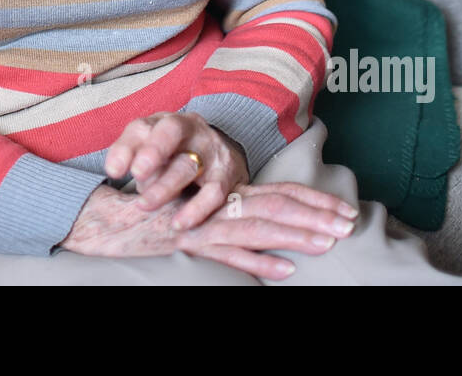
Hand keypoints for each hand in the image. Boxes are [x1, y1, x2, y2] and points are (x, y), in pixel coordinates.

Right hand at [59, 181, 359, 279]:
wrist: (112, 218)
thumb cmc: (161, 213)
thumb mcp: (203, 209)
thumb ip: (235, 211)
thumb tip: (276, 221)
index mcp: (229, 194)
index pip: (279, 192)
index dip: (314, 199)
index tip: (346, 208)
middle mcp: (221, 205)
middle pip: (276, 205)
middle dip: (316, 214)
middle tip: (350, 223)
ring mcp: (207, 224)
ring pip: (259, 226)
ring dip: (296, 234)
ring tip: (327, 241)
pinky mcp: (191, 245)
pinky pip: (228, 255)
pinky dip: (258, 262)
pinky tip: (285, 270)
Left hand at [103, 111, 248, 230]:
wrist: (220, 154)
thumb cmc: (176, 156)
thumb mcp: (153, 152)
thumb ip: (134, 158)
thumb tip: (115, 169)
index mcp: (164, 122)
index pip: (142, 127)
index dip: (125, 148)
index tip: (113, 171)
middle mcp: (190, 129)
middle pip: (171, 131)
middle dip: (153, 150)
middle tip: (137, 173)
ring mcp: (211, 149)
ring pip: (188, 164)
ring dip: (165, 187)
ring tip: (145, 205)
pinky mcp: (227, 173)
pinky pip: (213, 192)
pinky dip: (196, 209)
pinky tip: (179, 223)